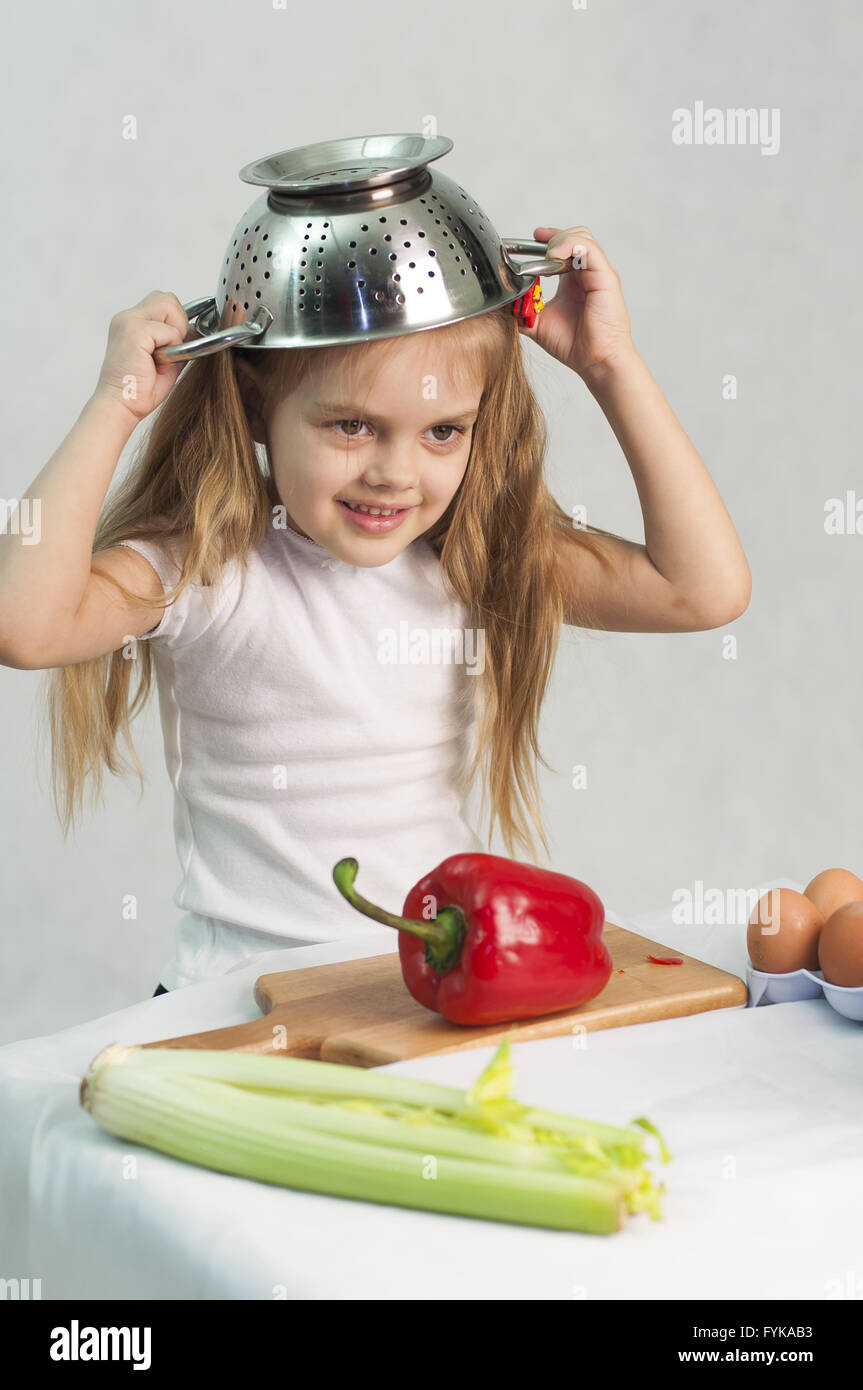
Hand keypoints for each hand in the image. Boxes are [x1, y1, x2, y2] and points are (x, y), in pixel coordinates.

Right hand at [94, 290, 190, 422]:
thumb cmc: (140, 389)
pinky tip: (157, 364)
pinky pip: (169, 331)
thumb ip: (178, 341)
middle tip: (169, 352)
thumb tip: (197, 329)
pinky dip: (170, 348)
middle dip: (177, 323)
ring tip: (163, 357)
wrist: (121, 406)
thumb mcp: (167, 359)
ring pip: (169, 305)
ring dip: (174, 333)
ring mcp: (128, 321)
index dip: (176, 323)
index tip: (173, 349)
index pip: (164, 303)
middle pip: (167, 298)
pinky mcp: (133, 331)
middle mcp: (127, 317)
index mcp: (132, 322)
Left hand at [516, 226, 635, 377]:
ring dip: (560, 240)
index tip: (534, 238)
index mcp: (575, 281)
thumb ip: (522, 308)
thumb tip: (502, 302)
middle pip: (575, 236)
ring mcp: (599, 273)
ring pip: (582, 237)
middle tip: (536, 239)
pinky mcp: (605, 277)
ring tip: (547, 256)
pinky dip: (569, 245)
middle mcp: (589, 274)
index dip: (549, 239)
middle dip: (553, 235)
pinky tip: (554, 257)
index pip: (565, 247)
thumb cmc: (575, 346)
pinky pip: (589, 249)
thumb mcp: (538, 323)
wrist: (595, 362)